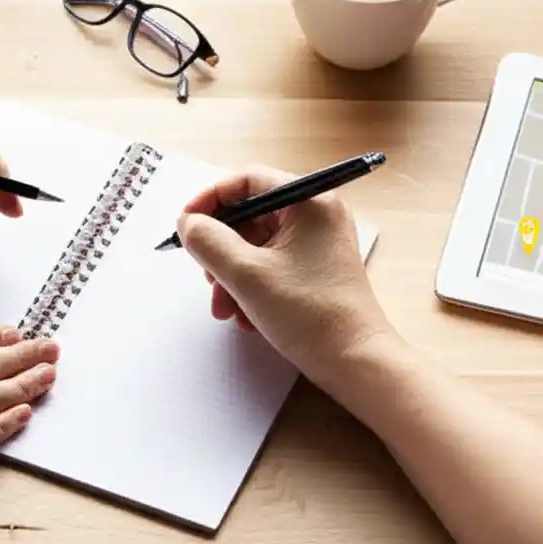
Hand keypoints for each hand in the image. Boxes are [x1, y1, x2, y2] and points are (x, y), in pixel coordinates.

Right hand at [175, 167, 392, 384]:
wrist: (356, 363)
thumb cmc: (310, 314)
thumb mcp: (246, 274)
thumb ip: (209, 241)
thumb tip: (188, 223)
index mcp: (309, 202)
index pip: (248, 180)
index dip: (210, 199)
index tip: (186, 225)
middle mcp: (317, 215)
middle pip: (250, 216)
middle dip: (220, 250)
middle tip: (207, 277)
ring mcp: (317, 243)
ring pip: (255, 245)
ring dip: (231, 275)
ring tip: (225, 308)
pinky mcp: (315, 269)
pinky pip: (270, 265)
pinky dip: (250, 287)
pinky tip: (246, 316)